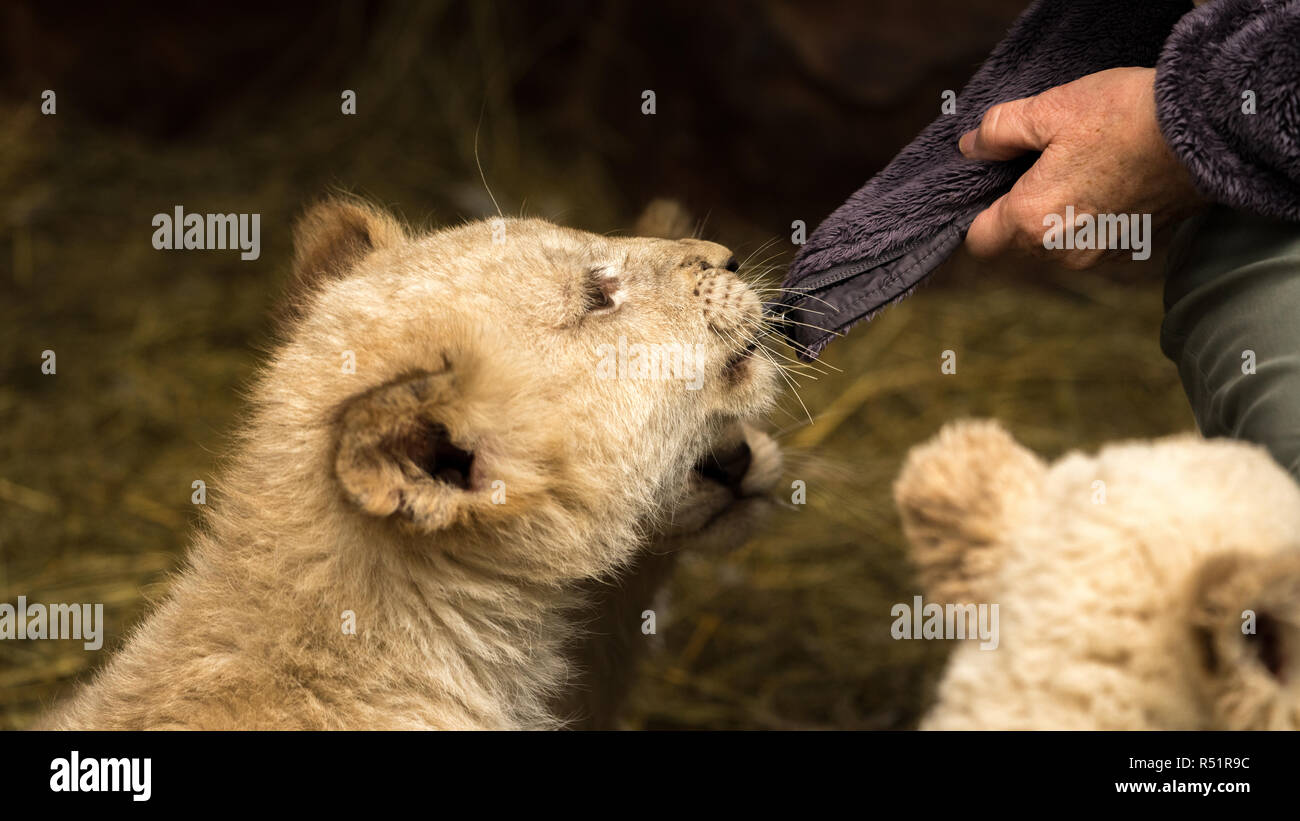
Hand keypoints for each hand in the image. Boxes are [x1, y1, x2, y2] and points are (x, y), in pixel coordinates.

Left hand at [960, 67, 1206, 268]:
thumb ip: (999, 131)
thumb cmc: (1127, 117)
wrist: (1208, 130)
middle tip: (1038, 163)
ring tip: (1078, 167)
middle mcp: (1062, 252)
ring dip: (1055, 214)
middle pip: (1015, 242)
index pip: (978, 241)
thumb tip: (971, 147)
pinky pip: (1090, 240)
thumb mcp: (1051, 109)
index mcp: (1032, 221)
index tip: (994, 181)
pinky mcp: (1130, 249)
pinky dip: (1089, 217)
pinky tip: (1108, 178)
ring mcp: (1099, 255)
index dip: (977, 211)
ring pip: (1053, 243)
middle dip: (1017, 210)